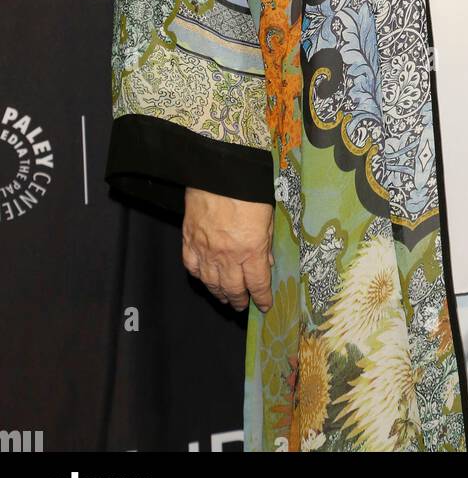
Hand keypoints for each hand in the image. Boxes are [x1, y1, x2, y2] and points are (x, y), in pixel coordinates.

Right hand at [182, 188, 274, 312]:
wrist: (218, 172)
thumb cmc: (247, 190)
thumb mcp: (268, 216)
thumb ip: (267, 242)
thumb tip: (266, 262)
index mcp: (251, 249)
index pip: (258, 284)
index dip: (262, 298)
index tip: (264, 305)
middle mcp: (227, 256)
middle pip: (233, 289)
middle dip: (239, 300)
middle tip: (242, 305)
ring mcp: (206, 250)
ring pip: (211, 283)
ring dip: (219, 293)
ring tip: (225, 297)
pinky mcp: (189, 241)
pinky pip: (193, 267)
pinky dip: (199, 276)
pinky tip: (205, 278)